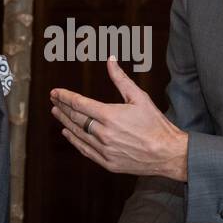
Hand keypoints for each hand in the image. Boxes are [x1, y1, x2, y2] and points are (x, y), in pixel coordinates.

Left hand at [50, 57, 188, 180]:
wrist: (168, 153)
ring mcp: (104, 150)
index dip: (65, 96)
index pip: (79, 104)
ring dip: (64, 122)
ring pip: (77, 134)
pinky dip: (74, 140)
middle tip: (53, 100)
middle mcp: (103, 133)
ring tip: (56, 112)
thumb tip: (110, 59)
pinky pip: (85, 150)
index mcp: (110, 115)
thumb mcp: (139, 97)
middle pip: (75, 118)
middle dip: (62, 107)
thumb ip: (121, 79)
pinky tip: (67, 133)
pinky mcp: (107, 163)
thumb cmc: (156, 124)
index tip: (55, 92)